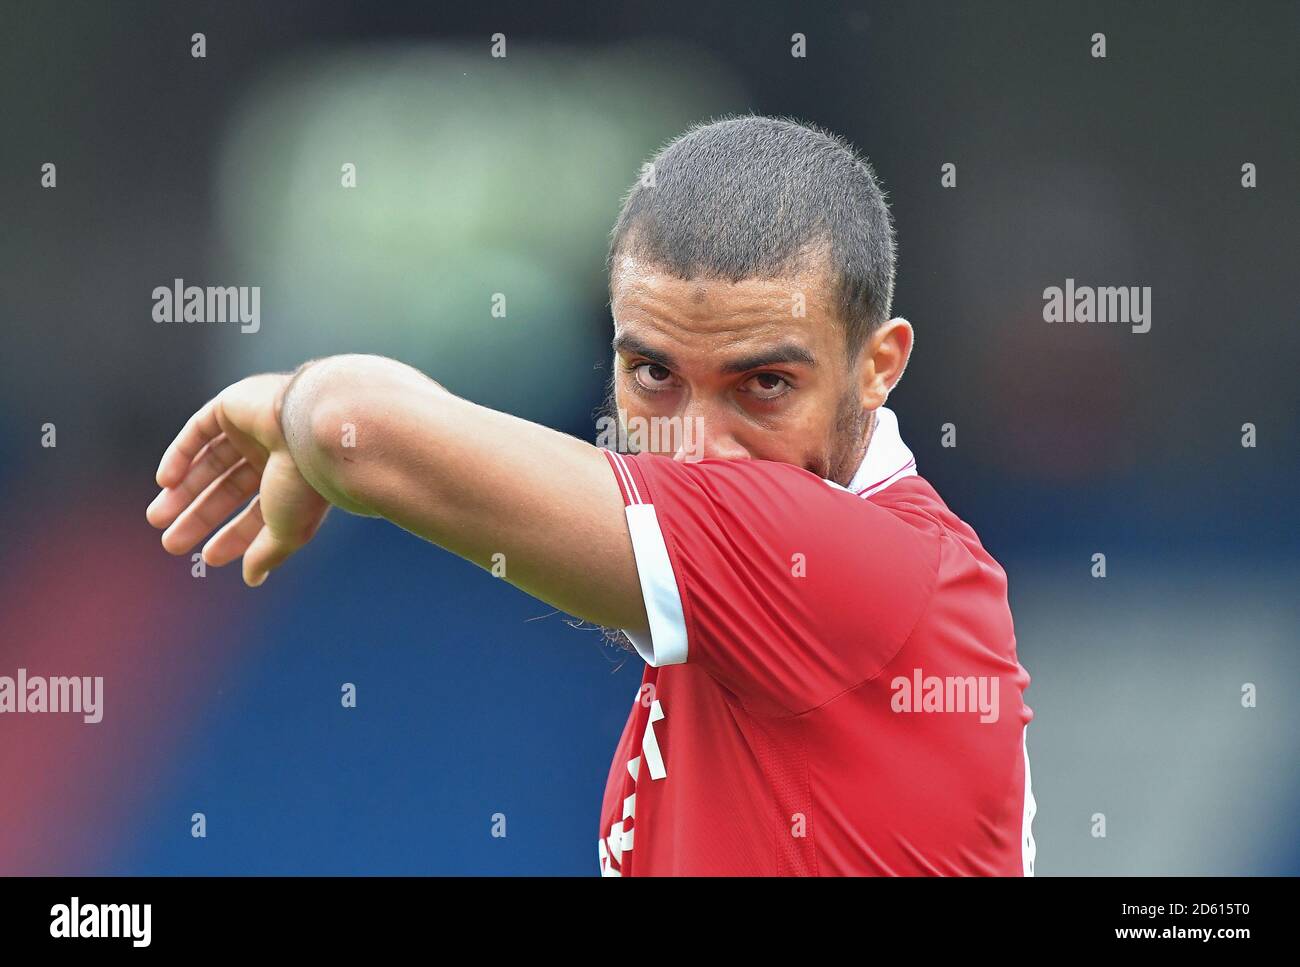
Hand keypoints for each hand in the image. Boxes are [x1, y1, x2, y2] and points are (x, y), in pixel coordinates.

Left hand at [147, 373, 330, 586]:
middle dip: (198, 516)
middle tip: (171, 543)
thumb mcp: (286, 528)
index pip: (256, 511)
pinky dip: (180, 455)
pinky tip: (165, 482)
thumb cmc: (306, 483)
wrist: (314, 430)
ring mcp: (252, 427)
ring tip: (156, 518)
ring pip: (208, 462)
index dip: (233, 536)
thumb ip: (267, 553)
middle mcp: (273, 453)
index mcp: (293, 480)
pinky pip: (198, 431)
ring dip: (182, 490)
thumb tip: (252, 578)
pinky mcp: (232, 405)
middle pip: (226, 488)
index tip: (209, 558)